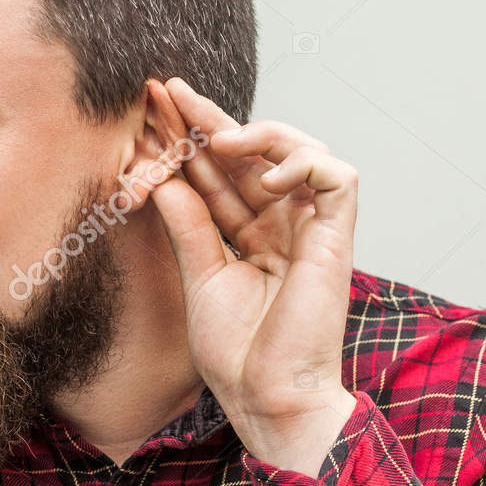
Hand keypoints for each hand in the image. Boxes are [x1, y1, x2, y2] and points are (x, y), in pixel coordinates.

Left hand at [136, 77, 358, 475]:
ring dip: (258, 134)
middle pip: (248, 156)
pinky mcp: (336, 237)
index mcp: (248, 234)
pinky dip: (303, 163)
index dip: (186, 141)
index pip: (216, 174)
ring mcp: (310, 228)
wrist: (266, 395)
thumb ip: (187, 223)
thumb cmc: (237, 351)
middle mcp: (281, 224)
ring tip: (218, 139)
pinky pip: (337, 177)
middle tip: (167, 91)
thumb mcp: (198, 276)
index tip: (149, 111)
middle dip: (208, 119)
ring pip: (299, 150)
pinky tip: (265, 177)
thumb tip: (163, 175)